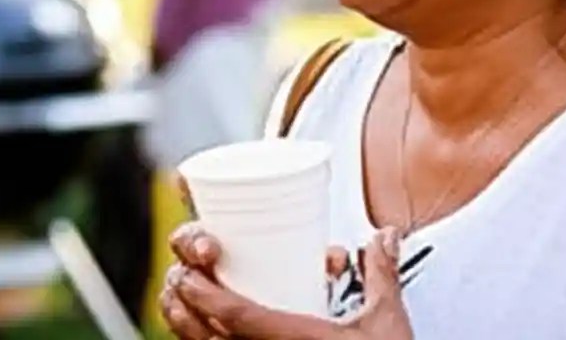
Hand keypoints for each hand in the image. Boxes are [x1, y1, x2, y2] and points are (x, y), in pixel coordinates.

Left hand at [160, 225, 414, 339]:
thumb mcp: (384, 320)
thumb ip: (380, 273)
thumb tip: (386, 235)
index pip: (233, 316)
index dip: (203, 292)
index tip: (190, 267)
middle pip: (204, 335)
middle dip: (183, 300)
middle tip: (183, 272)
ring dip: (182, 323)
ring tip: (179, 297)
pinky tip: (198, 330)